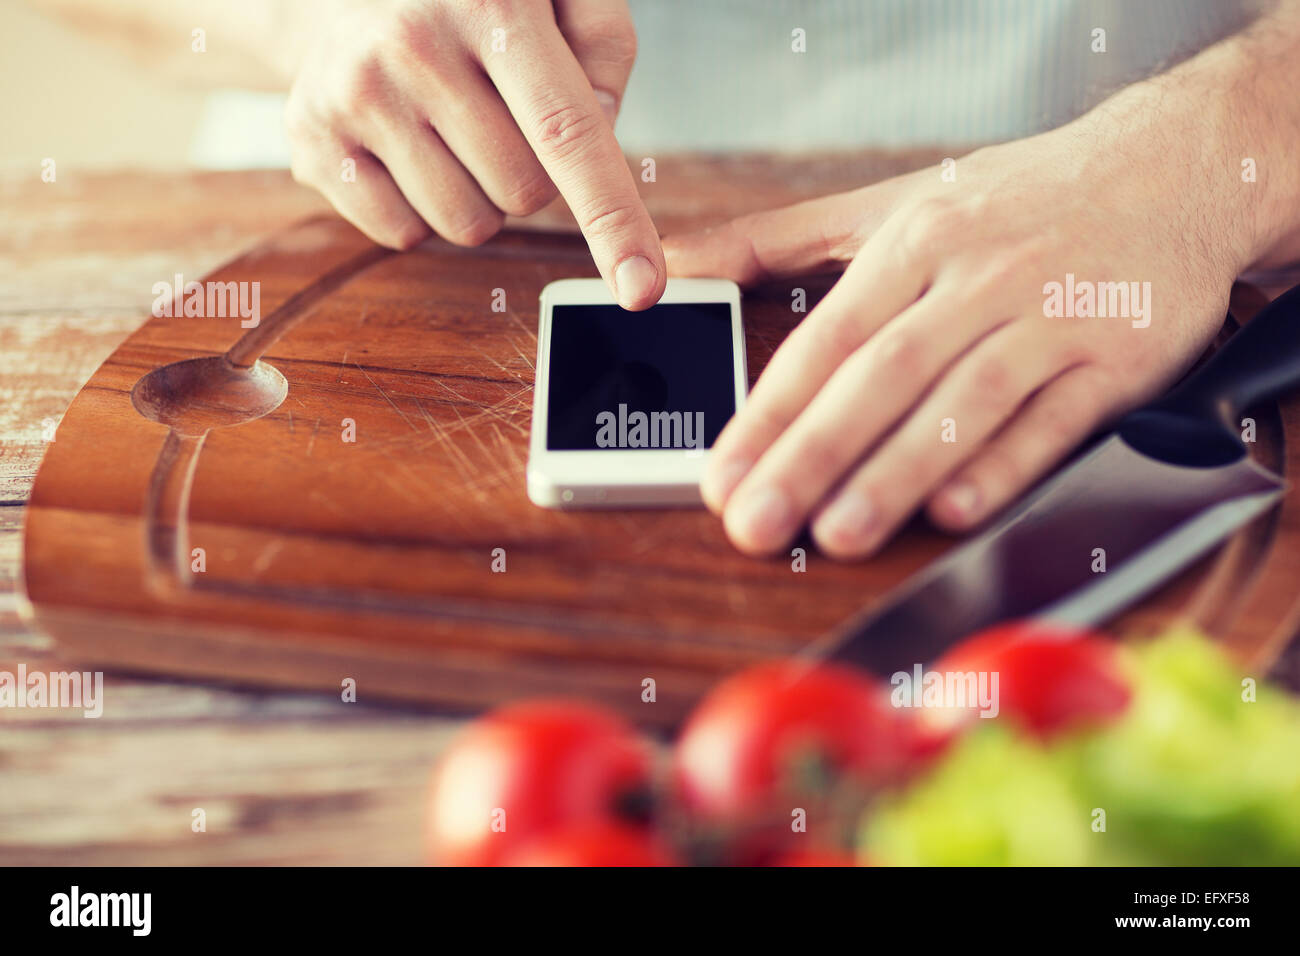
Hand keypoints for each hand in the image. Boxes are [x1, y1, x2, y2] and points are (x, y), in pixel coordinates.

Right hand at [284, 0, 663, 308]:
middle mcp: (415, 44)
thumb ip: (603, 44)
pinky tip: (405, 144)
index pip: (569, 133)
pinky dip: (421, 208)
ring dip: (479, 195)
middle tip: (498, 112)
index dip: (613, 219)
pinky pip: (406, 234)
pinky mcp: (313, 140)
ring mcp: (356, 95)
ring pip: (470, 224)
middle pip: (526, 194)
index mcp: (491, 0)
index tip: (642, 289)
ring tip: (449, 126)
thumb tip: (600, 128)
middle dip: (533, 172)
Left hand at [664, 118, 1253, 558]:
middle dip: (811, 456)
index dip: (767, 414)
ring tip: (839, 532)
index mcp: (915, 242)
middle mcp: (978, 278)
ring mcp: (1050, 318)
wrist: (1170, 170)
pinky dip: (1005, 465)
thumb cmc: (1013, 201)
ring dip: (899, 471)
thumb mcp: (889, 204)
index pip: (825, 340)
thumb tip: (678, 263)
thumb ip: (776, 239)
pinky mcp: (1116, 357)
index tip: (721, 476)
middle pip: (882, 376)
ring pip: (965, 401)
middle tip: (755, 522)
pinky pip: (1055, 420)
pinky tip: (955, 509)